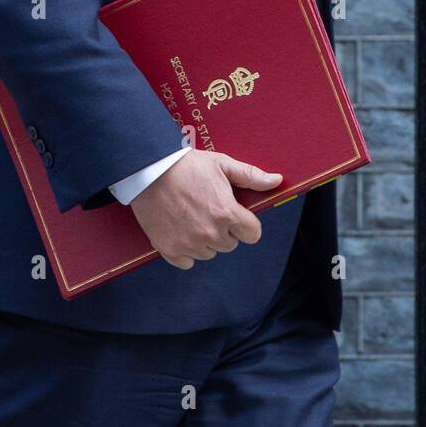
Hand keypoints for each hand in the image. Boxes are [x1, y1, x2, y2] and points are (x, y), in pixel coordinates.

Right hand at [129, 148, 282, 269]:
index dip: (246, 223)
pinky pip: (187, 262)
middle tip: (208, 209)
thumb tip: (277, 181)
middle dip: (224, 230)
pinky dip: (185, 251)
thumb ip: (251, 176)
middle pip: (230, 244)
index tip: (235, 214)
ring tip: (192, 216)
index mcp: (227, 213)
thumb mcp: (222, 164)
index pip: (253, 234)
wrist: (148, 170)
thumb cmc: (187, 165)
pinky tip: (180, 231)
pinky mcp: (169, 249)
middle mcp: (210, 233)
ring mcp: (189, 243)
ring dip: (205, 240)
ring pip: (209, 253)